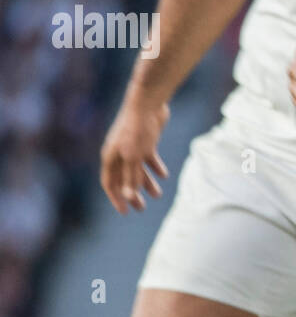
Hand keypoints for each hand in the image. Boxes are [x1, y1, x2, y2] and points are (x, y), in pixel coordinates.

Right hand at [99, 94, 169, 212]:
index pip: (110, 183)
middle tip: (142, 208)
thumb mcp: (135, 157)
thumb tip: (130, 197)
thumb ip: (132, 177)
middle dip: (132, 194)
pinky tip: (164, 175)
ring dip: (146, 182)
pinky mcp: (145, 140)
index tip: (125, 212)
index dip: (116, 198)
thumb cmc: (137, 130)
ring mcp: (132, 147)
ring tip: (157, 194)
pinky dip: (155, 167)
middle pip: (124, 179)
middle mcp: (119, 153)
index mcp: (111, 157)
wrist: (148, 103)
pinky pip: (149, 159)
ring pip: (138, 169)